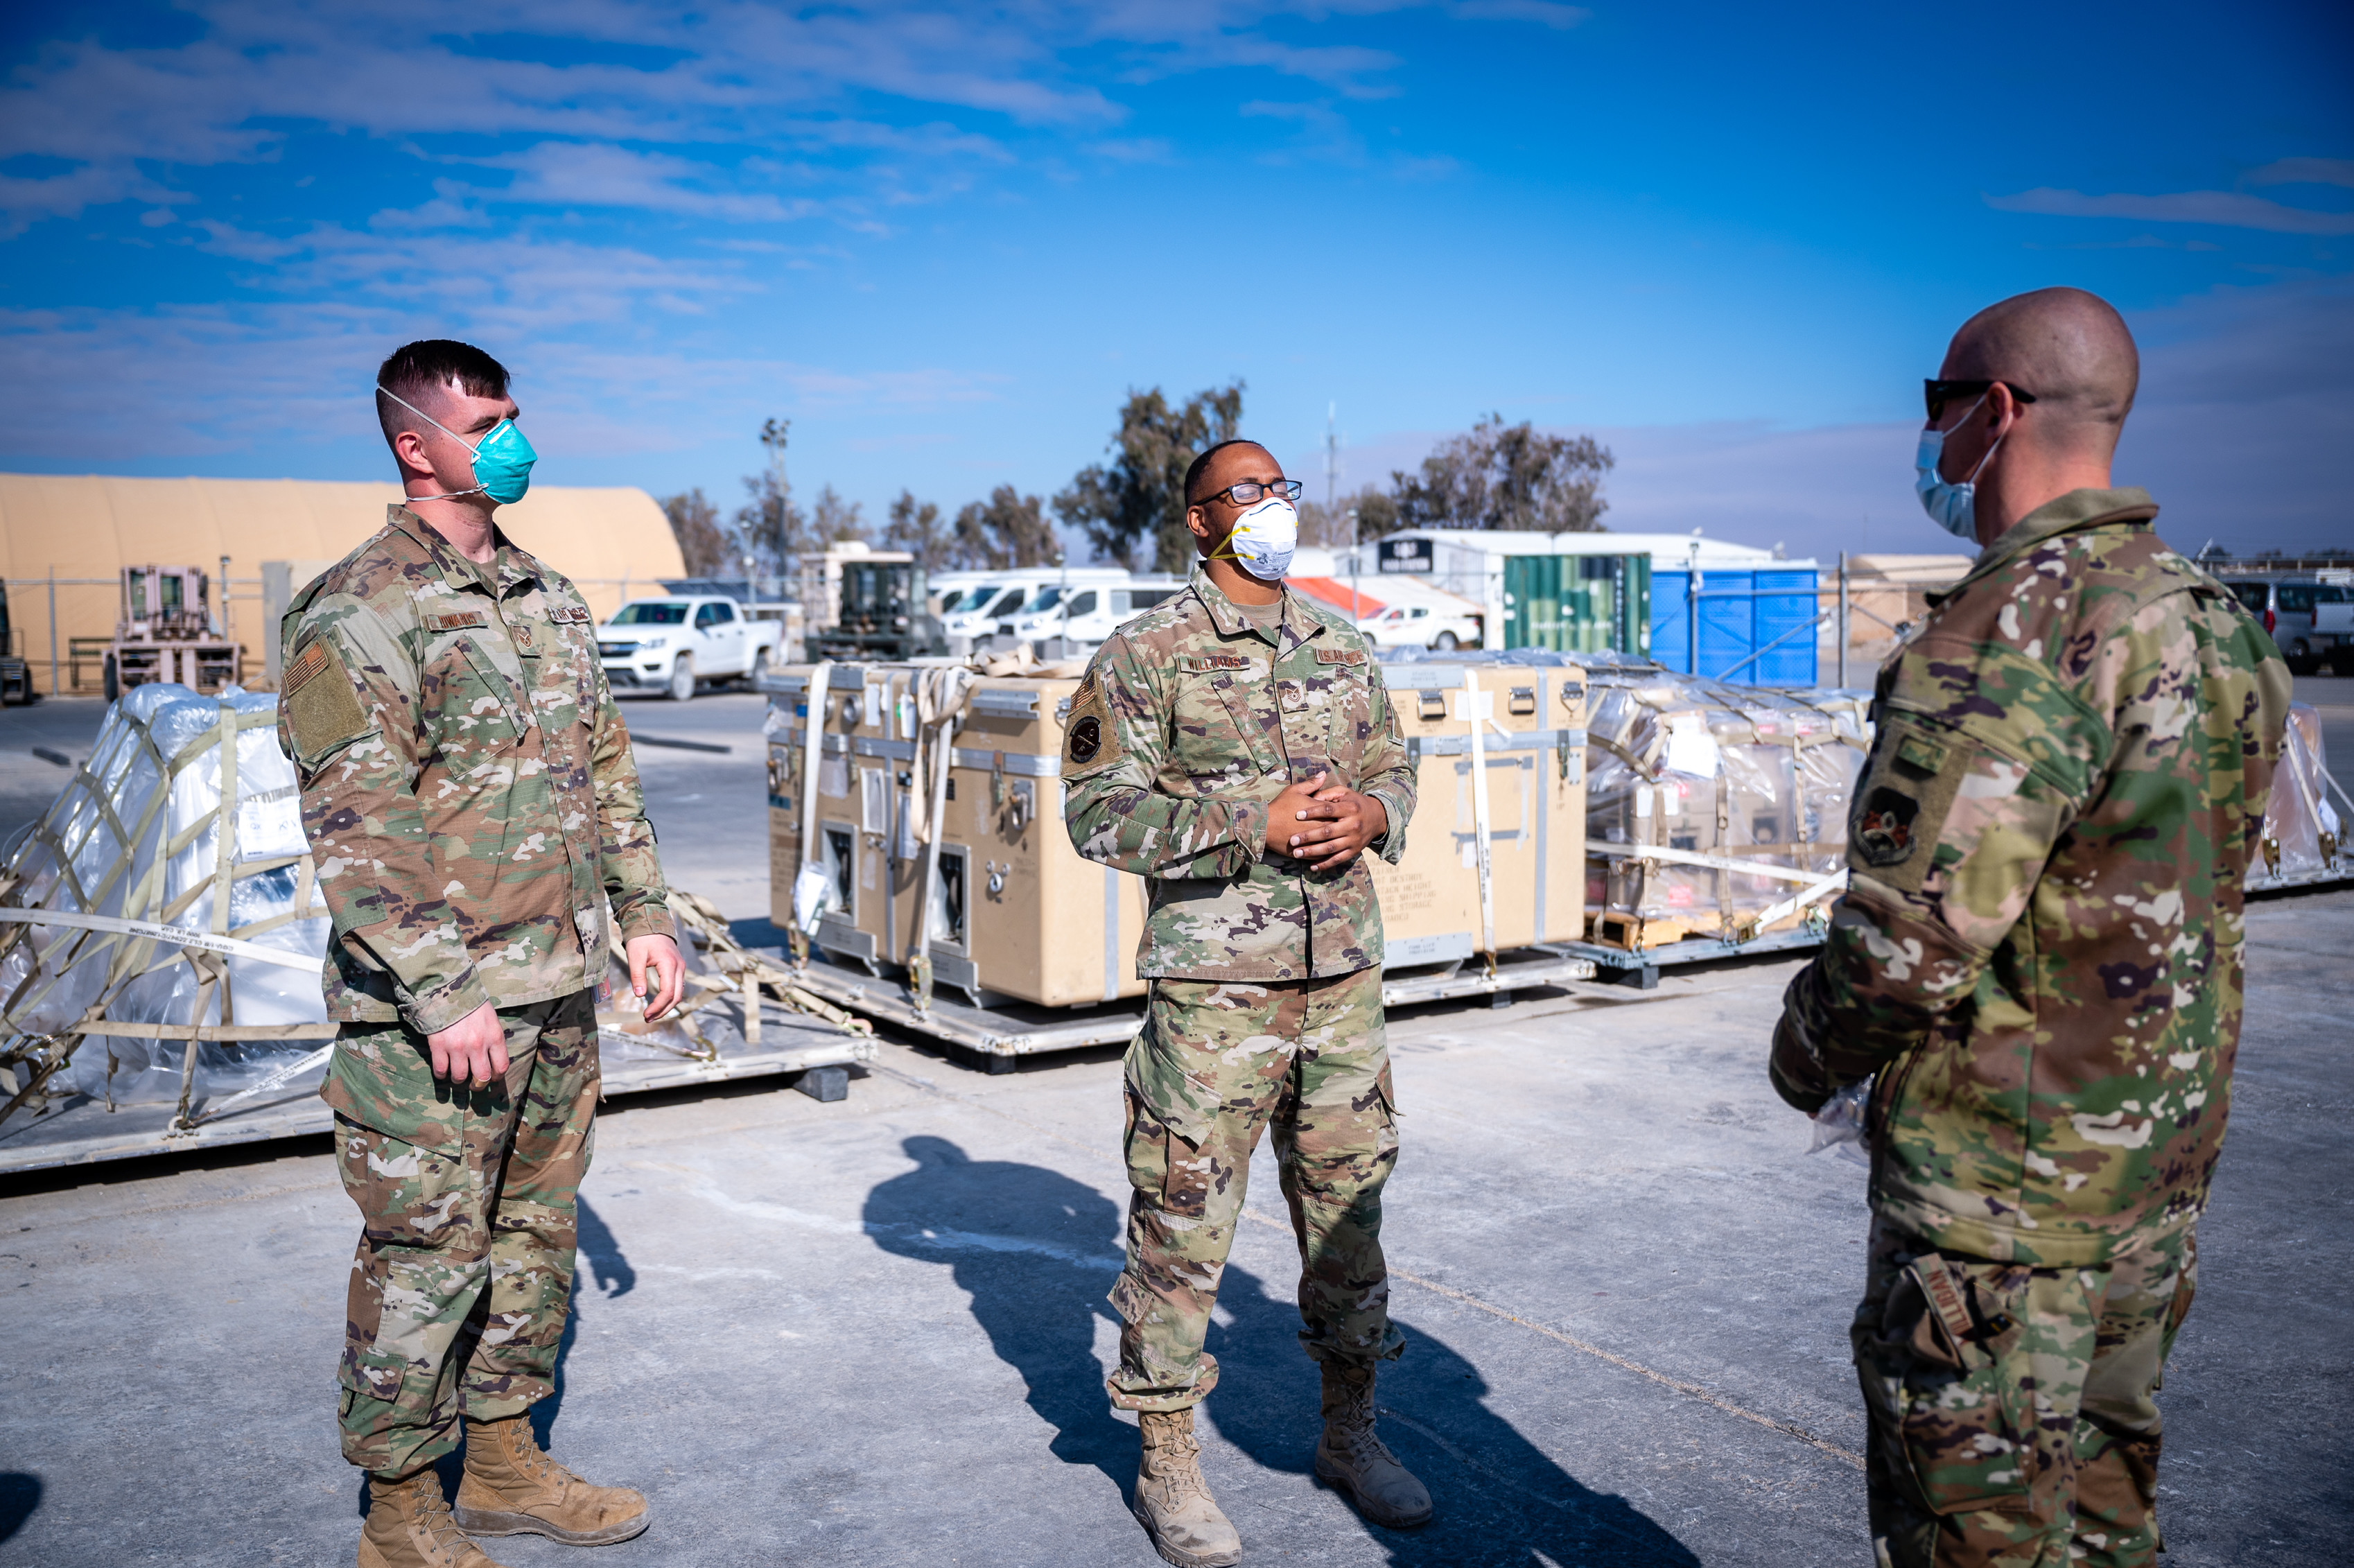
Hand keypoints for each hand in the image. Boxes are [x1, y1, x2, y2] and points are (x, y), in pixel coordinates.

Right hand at [425, 1003, 507, 1088]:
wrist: (448, 988)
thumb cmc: (472, 1003)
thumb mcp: (491, 1018)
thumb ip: (493, 1038)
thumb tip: (493, 1058)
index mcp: (494, 1036)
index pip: (501, 1066)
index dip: (496, 1076)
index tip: (492, 1078)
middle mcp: (477, 1045)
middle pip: (481, 1077)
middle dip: (479, 1085)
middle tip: (475, 1084)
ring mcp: (457, 1047)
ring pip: (460, 1077)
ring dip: (459, 1080)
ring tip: (458, 1077)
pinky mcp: (438, 1046)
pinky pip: (440, 1070)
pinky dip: (441, 1075)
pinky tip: (443, 1072)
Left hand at [629, 933, 685, 1022]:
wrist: (651, 922)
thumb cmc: (642, 938)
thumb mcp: (635, 956)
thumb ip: (637, 976)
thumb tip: (639, 995)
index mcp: (669, 964)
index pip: (668, 992)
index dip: (658, 1006)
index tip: (646, 1014)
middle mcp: (679, 967)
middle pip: (676, 996)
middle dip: (663, 1010)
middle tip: (648, 1018)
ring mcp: (680, 968)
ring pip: (679, 993)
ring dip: (667, 1006)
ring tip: (652, 1014)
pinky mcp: (677, 968)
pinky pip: (677, 987)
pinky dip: (669, 998)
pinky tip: (658, 1003)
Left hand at [1265, 770, 1387, 869]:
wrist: (1377, 817)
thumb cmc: (1354, 803)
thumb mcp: (1344, 792)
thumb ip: (1327, 793)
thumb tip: (1310, 797)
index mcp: (1350, 808)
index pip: (1329, 810)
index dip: (1313, 812)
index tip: (1297, 814)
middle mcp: (1353, 825)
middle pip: (1328, 832)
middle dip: (1309, 837)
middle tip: (1292, 840)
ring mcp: (1354, 840)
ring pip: (1331, 848)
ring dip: (1313, 852)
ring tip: (1297, 853)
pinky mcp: (1354, 851)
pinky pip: (1338, 859)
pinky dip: (1325, 864)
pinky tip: (1312, 866)